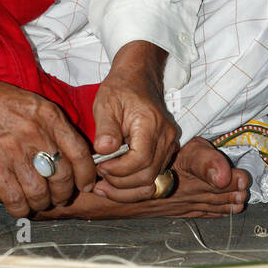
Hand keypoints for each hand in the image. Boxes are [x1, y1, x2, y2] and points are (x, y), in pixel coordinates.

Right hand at [0, 65, 95, 216]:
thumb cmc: (2, 102)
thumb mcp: (36, 104)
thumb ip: (55, 128)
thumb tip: (72, 157)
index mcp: (49, 116)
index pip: (79, 152)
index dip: (87, 175)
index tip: (85, 185)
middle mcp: (36, 134)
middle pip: (62, 177)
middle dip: (64, 194)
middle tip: (59, 196)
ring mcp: (15, 151)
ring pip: (40, 193)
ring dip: (43, 203)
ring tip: (39, 201)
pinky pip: (15, 198)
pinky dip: (21, 208)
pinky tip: (21, 206)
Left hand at [91, 41, 178, 201]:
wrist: (138, 77)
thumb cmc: (120, 89)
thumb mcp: (106, 102)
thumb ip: (106, 128)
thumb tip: (104, 151)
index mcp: (151, 123)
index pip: (140, 160)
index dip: (118, 170)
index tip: (99, 167)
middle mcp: (166, 137)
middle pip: (148, 176)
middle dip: (120, 184)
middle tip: (98, 178)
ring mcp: (169, 146)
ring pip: (152, 182)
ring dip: (126, 190)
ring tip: (103, 187)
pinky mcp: (165, 152)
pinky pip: (152, 177)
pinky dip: (134, 185)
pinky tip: (114, 182)